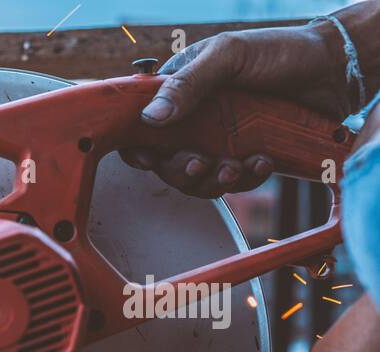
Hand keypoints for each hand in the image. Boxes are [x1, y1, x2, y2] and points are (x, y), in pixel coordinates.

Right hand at [120, 21, 354, 197]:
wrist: (333, 69)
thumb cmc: (280, 51)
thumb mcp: (228, 57)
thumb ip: (187, 84)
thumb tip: (150, 118)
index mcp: (180, 90)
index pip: (142, 125)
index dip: (138, 146)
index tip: (148, 158)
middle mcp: (195, 119)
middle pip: (166, 160)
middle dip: (180, 170)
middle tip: (199, 164)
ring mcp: (219, 139)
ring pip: (197, 178)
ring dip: (210, 181)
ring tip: (232, 169)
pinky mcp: (244, 156)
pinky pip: (233, 181)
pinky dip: (244, 179)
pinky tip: (261, 162)